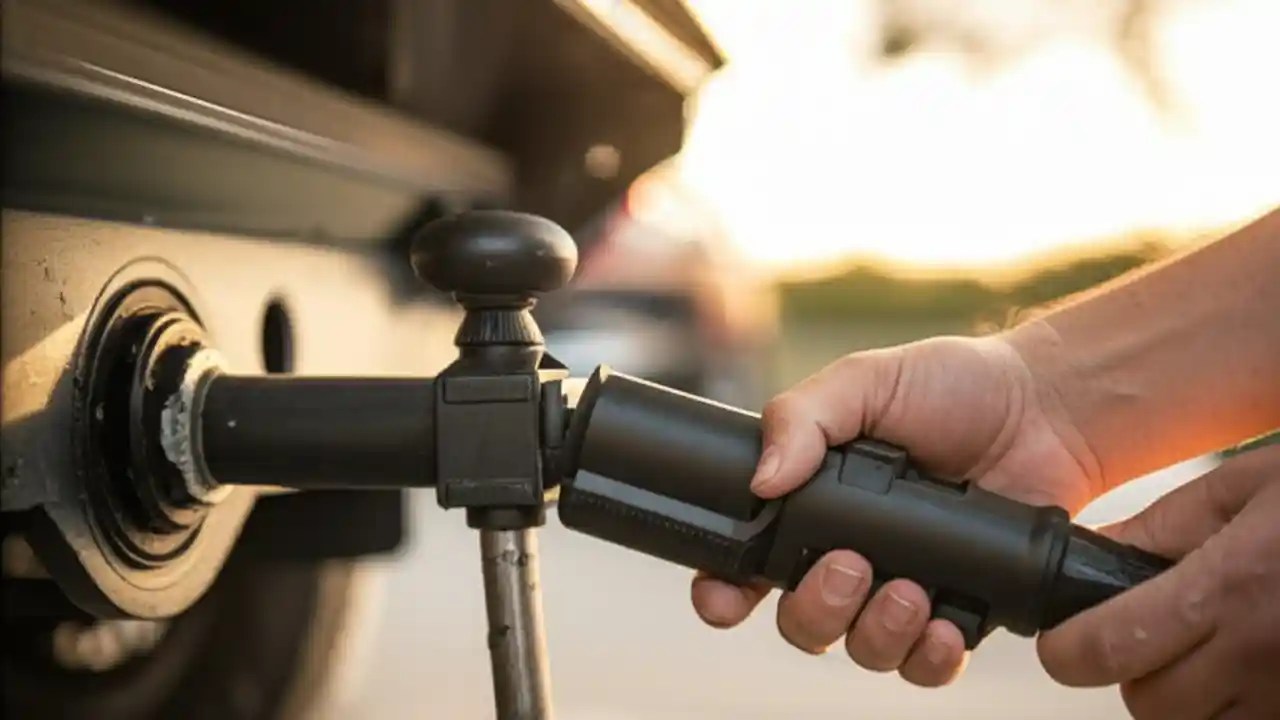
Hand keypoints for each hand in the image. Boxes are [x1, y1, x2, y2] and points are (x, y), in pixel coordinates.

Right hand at [690, 326, 1107, 686]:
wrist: (1046, 407)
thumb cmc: (951, 385)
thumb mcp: (864, 381)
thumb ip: (802, 417)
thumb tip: (762, 480)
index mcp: (811, 507)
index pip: (745, 565)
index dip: (723, 592)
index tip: (727, 598)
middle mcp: (848, 556)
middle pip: (801, 622)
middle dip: (816, 608)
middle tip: (849, 566)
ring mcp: (902, 589)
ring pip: (862, 650)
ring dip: (877, 633)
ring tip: (910, 590)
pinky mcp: (959, 611)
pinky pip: (926, 665)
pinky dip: (930, 658)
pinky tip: (946, 627)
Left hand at [1038, 445, 1279, 719]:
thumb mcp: (1253, 483)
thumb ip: (1169, 525)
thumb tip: (1100, 554)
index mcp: (1233, 587)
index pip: (1108, 650)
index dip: (1068, 650)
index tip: (1064, 638)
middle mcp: (1265, 654)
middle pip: (1149, 704)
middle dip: (1136, 672)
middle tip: (1156, 632)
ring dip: (1191, 699)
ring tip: (1216, 647)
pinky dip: (1242, 708)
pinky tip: (1256, 665)